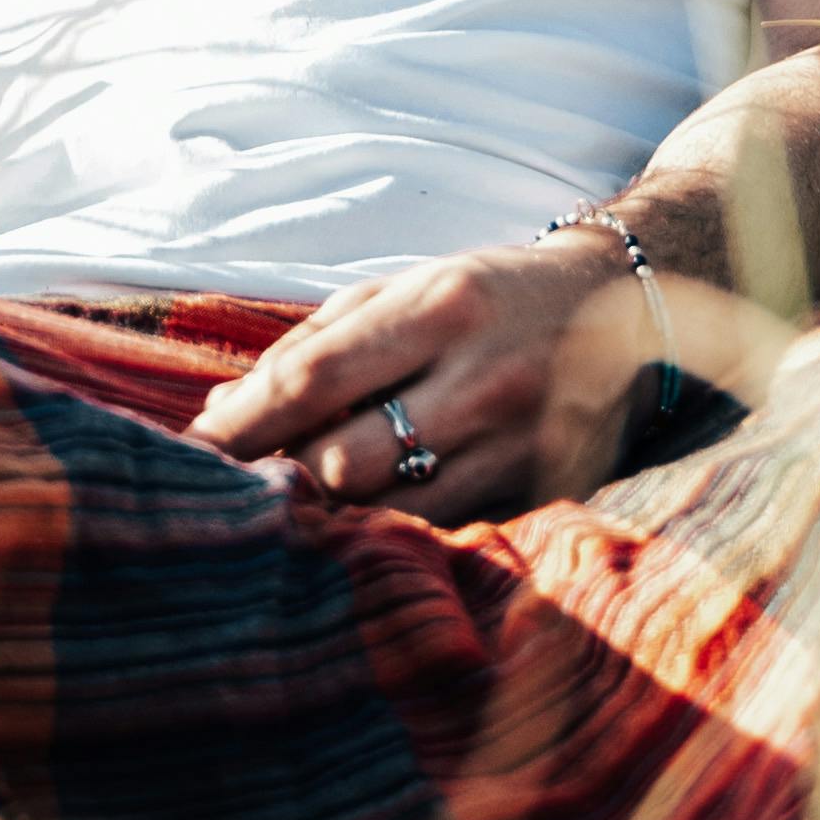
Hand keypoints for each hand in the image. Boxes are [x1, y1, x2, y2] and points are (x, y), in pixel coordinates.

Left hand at [187, 236, 644, 526]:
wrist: (627, 309)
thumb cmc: (490, 296)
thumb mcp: (406, 288)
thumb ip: (314, 343)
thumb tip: (226, 407)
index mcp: (442, 306)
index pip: (317, 376)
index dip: (242, 423)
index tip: (192, 451)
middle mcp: (484, 378)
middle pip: (348, 458)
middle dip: (284, 475)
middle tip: (237, 487)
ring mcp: (519, 445)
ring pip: (392, 511)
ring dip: (331, 513)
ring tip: (293, 507)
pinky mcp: (541, 495)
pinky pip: (441, 532)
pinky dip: (391, 529)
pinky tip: (364, 521)